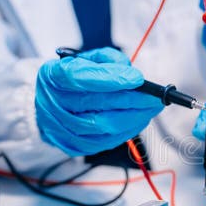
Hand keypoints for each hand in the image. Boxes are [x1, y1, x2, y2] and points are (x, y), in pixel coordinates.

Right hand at [35, 48, 162, 155]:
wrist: (48, 105)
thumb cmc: (72, 78)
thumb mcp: (84, 59)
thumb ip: (107, 60)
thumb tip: (128, 72)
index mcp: (53, 76)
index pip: (81, 77)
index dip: (111, 78)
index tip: (138, 78)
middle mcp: (54, 104)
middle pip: (98, 104)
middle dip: (133, 100)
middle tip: (156, 97)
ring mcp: (62, 129)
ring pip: (105, 126)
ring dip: (135, 117)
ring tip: (152, 108)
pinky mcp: (74, 146)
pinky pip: (107, 140)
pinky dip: (128, 129)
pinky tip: (139, 119)